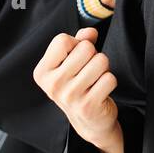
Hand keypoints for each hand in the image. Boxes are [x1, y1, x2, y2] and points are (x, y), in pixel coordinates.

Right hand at [33, 27, 124, 152]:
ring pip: (101, 60)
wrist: (88, 120)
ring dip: (103, 68)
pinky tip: (100, 91)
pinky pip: (110, 78)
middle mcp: (53, 85)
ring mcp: (70, 96)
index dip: (76, 43)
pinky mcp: (88, 106)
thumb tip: (90, 32)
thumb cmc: (78, 85)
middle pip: (85, 48)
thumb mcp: (71, 62)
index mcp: (43, 72)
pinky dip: (110, 81)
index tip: (75, 57)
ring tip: (95, 80)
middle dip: (93, 55)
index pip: (62, 40)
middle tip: (88, 70)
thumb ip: (80, 41)